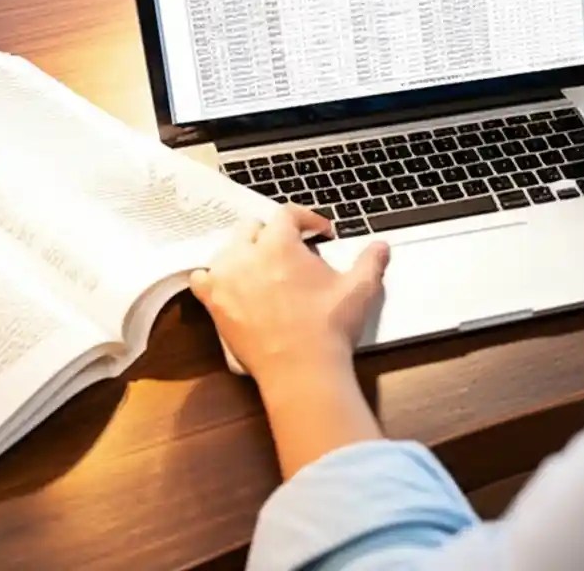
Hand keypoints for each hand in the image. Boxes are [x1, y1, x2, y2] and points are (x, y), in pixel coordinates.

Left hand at [189, 205, 390, 383]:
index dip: (307, 219)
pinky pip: (202, 278)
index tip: (321, 233)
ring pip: (227, 249)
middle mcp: (246, 255)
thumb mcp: (359, 289)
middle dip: (273, 233)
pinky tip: (229, 283)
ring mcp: (226, 279)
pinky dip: (213, 277)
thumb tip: (381, 245)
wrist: (302, 368)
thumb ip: (370, 261)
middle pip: (252, 227)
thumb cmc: (329, 326)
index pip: (287, 214)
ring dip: (243, 251)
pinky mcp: (214, 304)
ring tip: (261, 265)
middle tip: (291, 250)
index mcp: (279, 244)